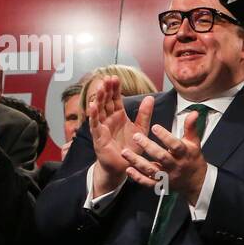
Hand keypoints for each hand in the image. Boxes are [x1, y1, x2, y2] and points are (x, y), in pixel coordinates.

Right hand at [89, 78, 153, 195]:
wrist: (125, 166)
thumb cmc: (130, 148)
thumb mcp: (141, 129)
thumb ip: (145, 114)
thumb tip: (150, 97)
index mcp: (119, 116)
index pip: (115, 99)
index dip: (115, 89)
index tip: (115, 77)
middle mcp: (109, 119)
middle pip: (106, 101)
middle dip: (106, 90)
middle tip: (108, 78)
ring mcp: (102, 127)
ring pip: (99, 110)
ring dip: (99, 99)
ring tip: (100, 87)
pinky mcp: (99, 138)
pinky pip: (95, 125)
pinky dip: (94, 116)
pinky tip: (93, 106)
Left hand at [121, 111, 209, 205]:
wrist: (195, 180)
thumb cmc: (192, 158)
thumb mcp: (193, 142)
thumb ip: (190, 127)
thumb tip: (193, 113)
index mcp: (184, 154)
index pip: (175, 145)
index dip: (165, 136)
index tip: (155, 127)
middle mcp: (175, 165)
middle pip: (162, 157)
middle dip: (148, 147)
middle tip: (136, 136)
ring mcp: (167, 176)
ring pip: (152, 170)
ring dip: (137, 162)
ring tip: (125, 152)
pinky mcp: (161, 184)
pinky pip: (148, 182)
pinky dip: (138, 177)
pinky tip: (128, 170)